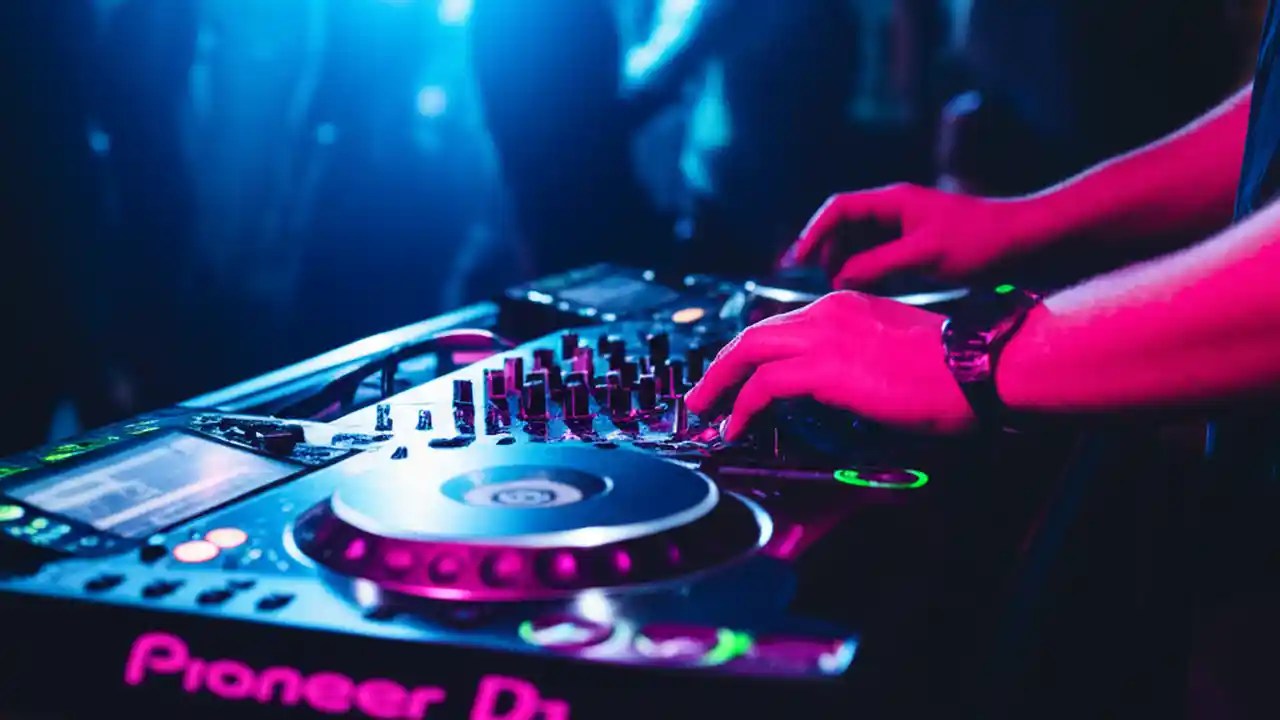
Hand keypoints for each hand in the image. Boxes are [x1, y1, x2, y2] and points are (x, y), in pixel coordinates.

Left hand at [684, 292, 975, 439]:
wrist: (977, 369)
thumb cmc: (949, 369)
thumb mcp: (893, 349)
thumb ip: (856, 356)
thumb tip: (833, 385)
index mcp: (844, 305)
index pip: (780, 325)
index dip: (750, 354)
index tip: (735, 377)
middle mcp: (827, 312)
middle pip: (753, 335)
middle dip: (721, 366)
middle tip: (703, 394)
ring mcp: (824, 337)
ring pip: (748, 353)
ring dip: (719, 385)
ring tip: (705, 412)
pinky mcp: (825, 368)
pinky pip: (764, 386)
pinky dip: (743, 407)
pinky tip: (736, 426)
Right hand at [780, 183, 1053, 288]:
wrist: (1024, 244)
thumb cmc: (980, 242)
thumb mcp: (925, 254)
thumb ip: (878, 264)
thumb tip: (840, 278)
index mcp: (893, 201)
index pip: (838, 208)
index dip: (814, 233)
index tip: (798, 261)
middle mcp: (895, 210)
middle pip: (844, 225)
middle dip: (825, 250)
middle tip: (814, 280)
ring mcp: (906, 228)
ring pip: (859, 242)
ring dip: (844, 262)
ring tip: (837, 288)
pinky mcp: (916, 246)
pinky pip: (878, 255)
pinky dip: (864, 270)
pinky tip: (863, 290)